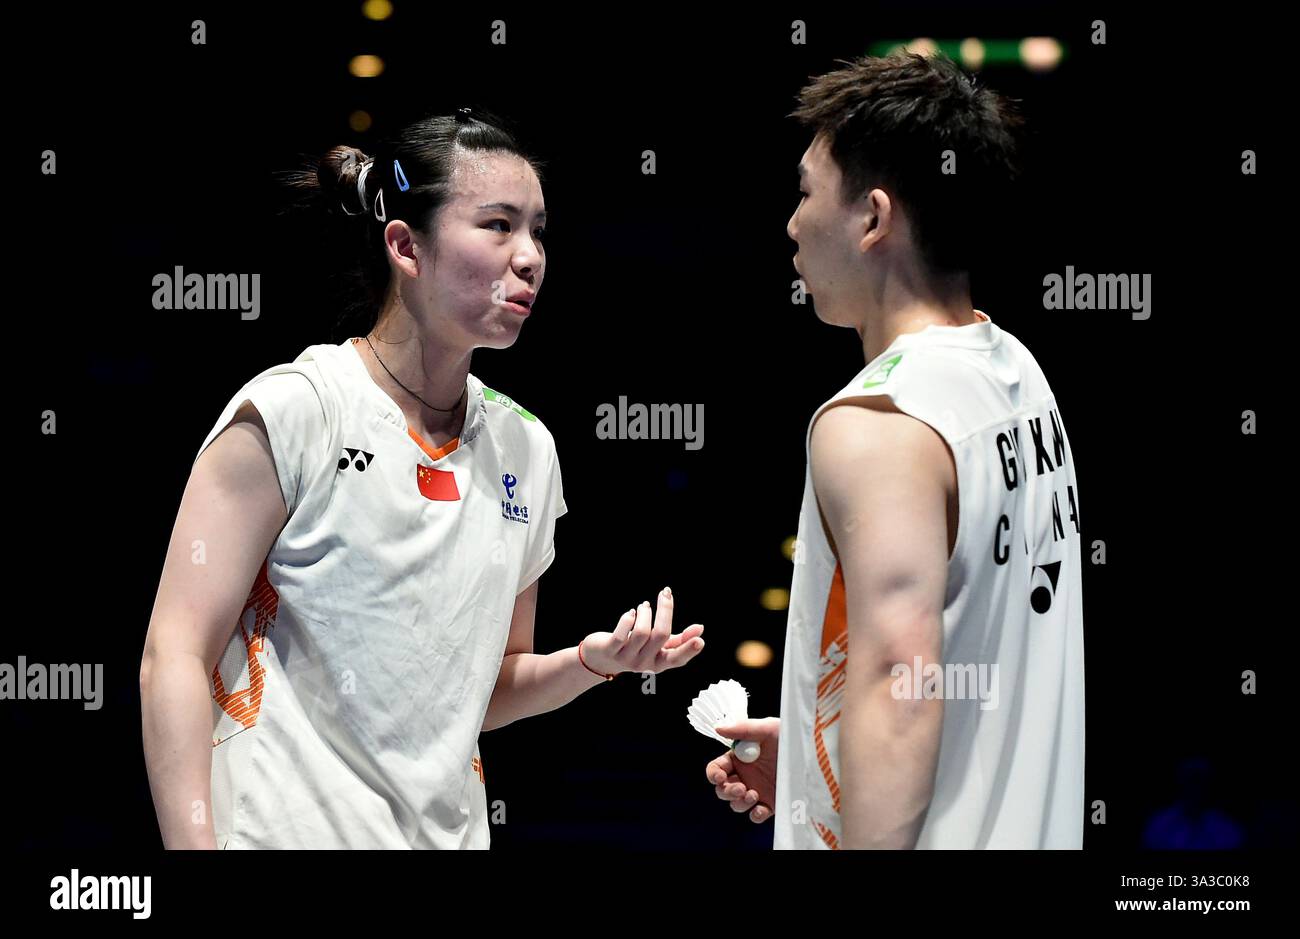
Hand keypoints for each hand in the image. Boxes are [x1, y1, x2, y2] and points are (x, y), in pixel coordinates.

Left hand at [580, 586, 703, 675]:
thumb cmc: (634, 649)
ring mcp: (627, 658)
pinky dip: (628, 619)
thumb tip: (700, 628)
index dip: (688, 650)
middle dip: (665, 611)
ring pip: (641, 632)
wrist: (600, 660)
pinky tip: (631, 613)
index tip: (700, 639)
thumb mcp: (657, 646)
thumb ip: (679, 639)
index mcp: (659, 663)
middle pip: (660, 635)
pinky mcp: (611, 650)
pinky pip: (621, 635)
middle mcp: (644, 663)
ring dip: (645, 613)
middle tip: (666, 593)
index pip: (677, 659)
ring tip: (644, 606)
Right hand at [706, 717, 780, 822]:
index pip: (717, 768)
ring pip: (736, 804)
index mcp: (740, 758)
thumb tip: (718, 727)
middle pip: (723, 790)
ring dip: (739, 803)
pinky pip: (756, 815)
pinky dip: (755, 815)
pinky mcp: (772, 804)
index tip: (720, 776)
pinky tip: (761, 809)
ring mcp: (758, 791)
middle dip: (726, 791)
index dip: (714, 774)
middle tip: (740, 788)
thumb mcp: (768, 728)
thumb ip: (743, 728)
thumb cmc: (790, 735)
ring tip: (753, 795)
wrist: (816, 754)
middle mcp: (746, 776)